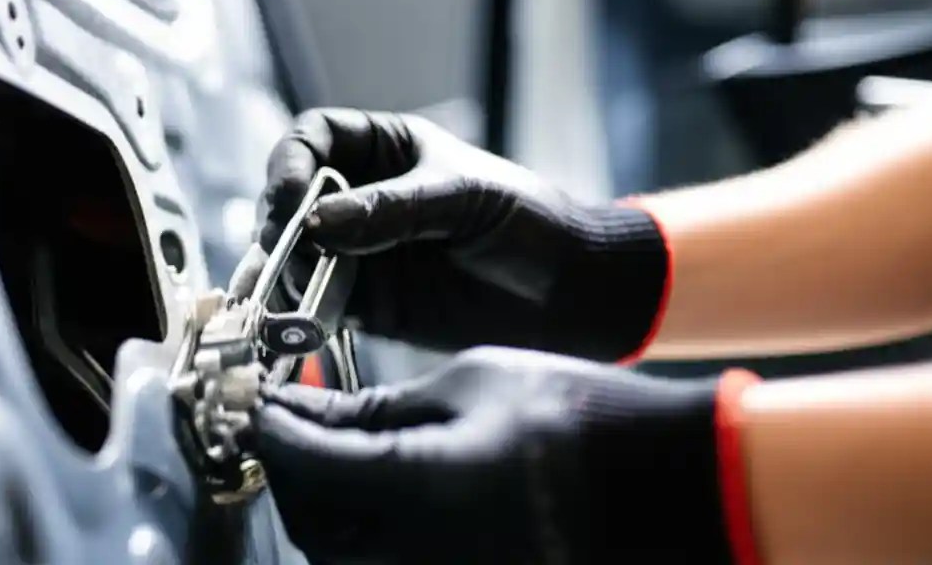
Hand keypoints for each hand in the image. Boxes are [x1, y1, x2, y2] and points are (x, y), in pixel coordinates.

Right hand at [232, 108, 668, 360]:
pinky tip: (300, 324)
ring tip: (297, 295)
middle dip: (281, 226)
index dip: (290, 162)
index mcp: (385, 150)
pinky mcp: (366, 306)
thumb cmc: (529, 221)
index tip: (291, 195)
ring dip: (284, 275)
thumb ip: (392, 209)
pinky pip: (315, 306)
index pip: (313, 139)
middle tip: (291, 252)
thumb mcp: (463, 198)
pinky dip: (300, 315)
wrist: (572, 293)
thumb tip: (317, 220)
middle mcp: (360, 198)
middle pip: (290, 202)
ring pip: (293, 257)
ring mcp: (358, 253)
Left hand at [255, 347, 754, 562]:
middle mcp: (420, 557)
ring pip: (340, 556)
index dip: (268, 425)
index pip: (301, 461)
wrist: (673, 485)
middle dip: (288, 470)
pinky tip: (380, 491)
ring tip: (333, 453)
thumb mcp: (473, 383)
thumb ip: (377, 407)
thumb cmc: (580, 419)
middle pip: (309, 523)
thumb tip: (302, 409)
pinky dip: (365, 532)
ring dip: (322, 505)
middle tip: (294, 422)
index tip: (258, 398)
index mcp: (421, 491)